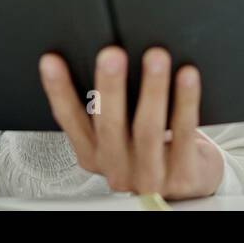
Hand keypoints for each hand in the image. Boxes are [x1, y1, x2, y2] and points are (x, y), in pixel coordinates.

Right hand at [39, 46, 223, 199]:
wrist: (191, 188)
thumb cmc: (153, 151)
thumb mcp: (121, 136)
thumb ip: (110, 110)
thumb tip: (106, 58)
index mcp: (94, 155)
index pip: (69, 120)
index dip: (59, 91)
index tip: (51, 61)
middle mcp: (117, 169)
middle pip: (109, 125)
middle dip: (110, 86)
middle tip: (111, 54)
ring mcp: (149, 176)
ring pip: (147, 129)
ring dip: (152, 89)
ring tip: (156, 57)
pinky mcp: (182, 177)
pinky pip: (184, 134)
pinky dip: (185, 102)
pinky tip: (187, 76)